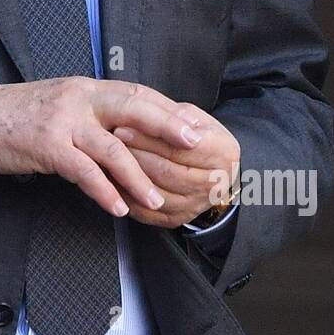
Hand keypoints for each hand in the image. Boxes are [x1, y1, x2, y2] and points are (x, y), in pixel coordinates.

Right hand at [0, 78, 205, 218]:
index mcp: (88, 88)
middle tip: (195, 146)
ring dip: (139, 177)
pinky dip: (105, 191)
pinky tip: (119, 207)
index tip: (195, 125)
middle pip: (133, 108)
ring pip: (113, 148)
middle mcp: (80, 98)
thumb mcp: (64, 104)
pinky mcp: (47, 146)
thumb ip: (96, 113)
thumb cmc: (23, 116)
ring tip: (157, 199)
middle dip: (168, 127)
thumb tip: (132, 132)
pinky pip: (84, 171)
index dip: (168, 110)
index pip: (137, 93)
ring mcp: (63, 121)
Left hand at [110, 105, 239, 229]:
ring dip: (129, 178)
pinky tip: (112, 182)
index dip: (149, 138)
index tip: (123, 127)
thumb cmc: (196, 136)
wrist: (210, 169)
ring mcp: (197, 204)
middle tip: (109, 144)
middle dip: (135, 156)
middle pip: (167, 171)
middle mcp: (216, 183)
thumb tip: (152, 115)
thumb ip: (174, 115)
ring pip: (156, 193)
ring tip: (109, 161)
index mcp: (224, 153)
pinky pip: (148, 213)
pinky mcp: (179, 219)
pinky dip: (127, 198)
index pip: (181, 146)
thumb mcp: (191, 116)